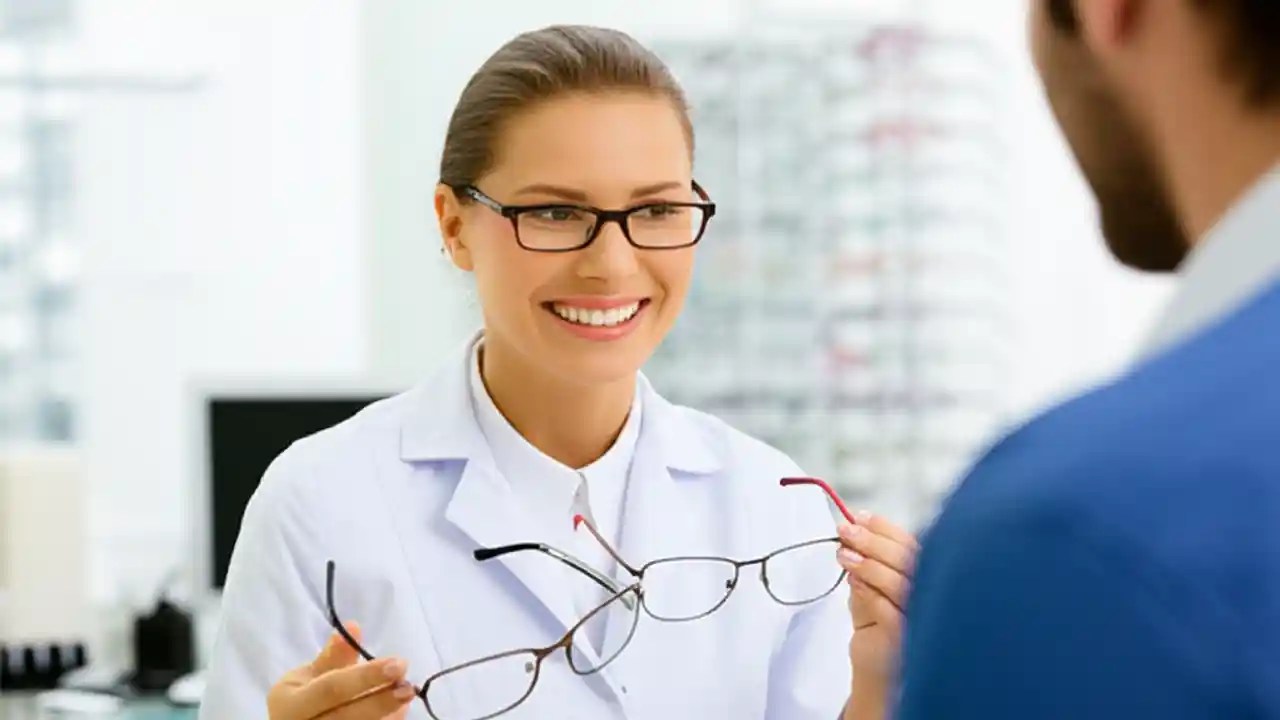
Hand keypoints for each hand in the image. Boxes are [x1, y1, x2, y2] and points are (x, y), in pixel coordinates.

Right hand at [268, 622, 415, 719]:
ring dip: (386, 714)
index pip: (332, 689)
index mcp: (291, 704)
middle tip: (408, 686)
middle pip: (348, 716)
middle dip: (381, 701)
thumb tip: (354, 627)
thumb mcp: (304, 677)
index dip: (366, 677)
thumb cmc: (297, 701)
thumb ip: (332, 656)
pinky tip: (398, 711)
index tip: (396, 663)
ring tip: (405, 696)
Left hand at [837, 513, 917, 688]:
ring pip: (901, 584)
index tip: (860, 517)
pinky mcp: (908, 642)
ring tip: (843, 555)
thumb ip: (866, 565)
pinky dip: (870, 593)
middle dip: (873, 541)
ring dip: (869, 565)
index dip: (886, 529)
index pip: (912, 546)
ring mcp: (922, 620)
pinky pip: (891, 612)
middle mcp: (932, 597)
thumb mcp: (870, 590)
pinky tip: (853, 581)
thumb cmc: (879, 630)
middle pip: (908, 561)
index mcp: (927, 579)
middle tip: (846, 530)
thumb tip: (851, 533)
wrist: (880, 676)